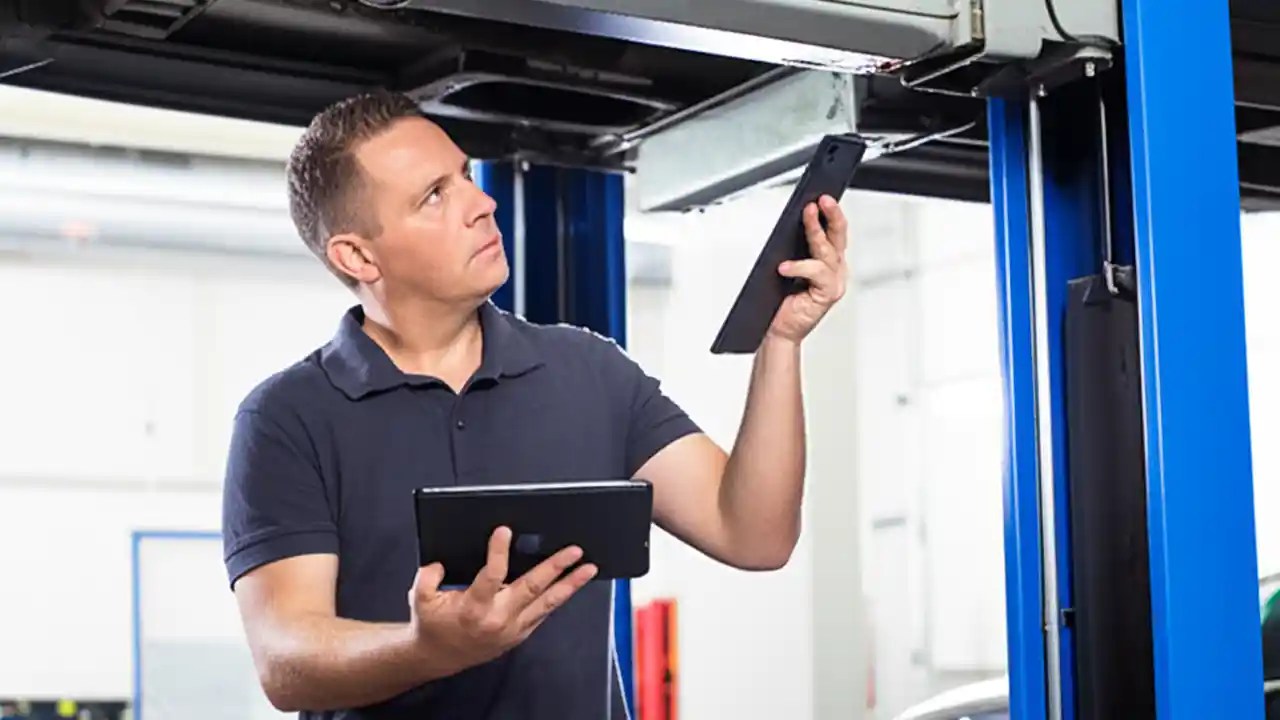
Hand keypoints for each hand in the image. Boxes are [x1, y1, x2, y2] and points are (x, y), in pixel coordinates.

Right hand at [407, 526, 597, 671]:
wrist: (437, 658)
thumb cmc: (431, 625)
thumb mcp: (419, 597)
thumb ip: (429, 575)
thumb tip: (442, 560)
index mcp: (473, 608)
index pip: (491, 576)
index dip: (498, 552)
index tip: (504, 530)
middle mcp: (497, 619)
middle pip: (532, 588)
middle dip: (555, 567)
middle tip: (574, 551)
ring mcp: (512, 629)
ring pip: (547, 603)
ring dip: (569, 585)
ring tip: (588, 568)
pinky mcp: (519, 634)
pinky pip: (543, 613)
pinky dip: (558, 598)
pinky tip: (571, 584)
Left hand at [768, 194, 848, 344]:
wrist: (778, 330)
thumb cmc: (782, 300)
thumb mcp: (788, 267)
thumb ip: (795, 248)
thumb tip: (790, 224)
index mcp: (827, 261)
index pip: (832, 230)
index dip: (830, 212)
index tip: (821, 195)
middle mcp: (834, 269)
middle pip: (838, 235)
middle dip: (832, 214)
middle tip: (823, 199)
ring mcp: (833, 282)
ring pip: (827, 250)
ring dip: (816, 230)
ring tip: (807, 215)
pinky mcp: (827, 294)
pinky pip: (817, 273)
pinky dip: (800, 267)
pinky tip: (784, 266)